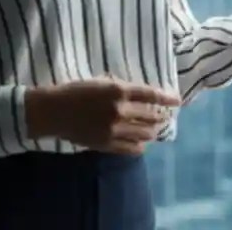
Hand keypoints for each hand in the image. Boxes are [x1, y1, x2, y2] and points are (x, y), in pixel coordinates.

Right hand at [25, 78, 181, 154]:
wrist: (53, 111)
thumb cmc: (75, 91)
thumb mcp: (100, 82)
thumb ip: (120, 88)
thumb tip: (140, 94)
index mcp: (118, 91)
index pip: (150, 95)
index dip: (166, 98)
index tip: (177, 101)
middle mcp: (119, 110)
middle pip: (150, 116)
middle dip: (159, 117)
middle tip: (162, 117)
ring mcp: (114, 129)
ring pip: (144, 134)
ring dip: (152, 131)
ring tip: (153, 130)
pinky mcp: (107, 144)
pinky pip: (131, 149)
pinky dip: (140, 146)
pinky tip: (141, 144)